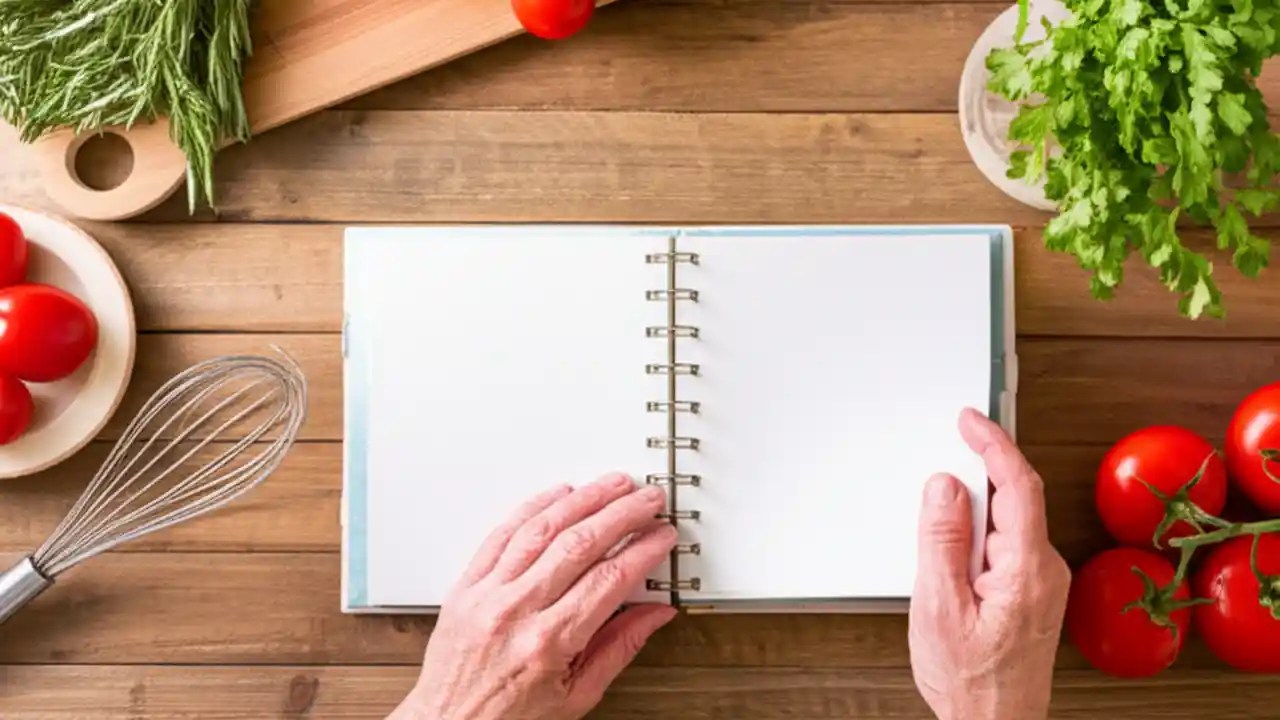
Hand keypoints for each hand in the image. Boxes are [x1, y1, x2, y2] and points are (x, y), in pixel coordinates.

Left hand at [390, 474, 678, 719]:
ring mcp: (487, 594)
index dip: (643, 550)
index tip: (662, 536)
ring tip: (611, 485)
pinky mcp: (465, 586)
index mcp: (549, 643)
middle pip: (580, 544)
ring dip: (582, 499)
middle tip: (647, 500)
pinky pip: (501, 534)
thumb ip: (618, 648)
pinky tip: (557, 495)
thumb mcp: (577, 697)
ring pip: (541, 529)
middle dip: (622, 514)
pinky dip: (532, 508)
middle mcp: (516, 612)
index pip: (609, 579)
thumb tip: (655, 614)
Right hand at [908, 408, 1070, 719]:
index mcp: (1026, 569)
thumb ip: (942, 541)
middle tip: (941, 457)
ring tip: (937, 528)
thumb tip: (944, 487)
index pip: (1017, 485)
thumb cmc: (972, 683)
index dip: (993, 443)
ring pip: (1007, 520)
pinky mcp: (1031, 591)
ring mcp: (1041, 580)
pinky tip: (952, 549)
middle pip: (1013, 498)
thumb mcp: (940, 608)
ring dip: (973, 507)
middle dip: (977, 472)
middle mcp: (1044, 570)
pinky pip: (1005, 541)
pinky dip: (977, 531)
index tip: (970, 418)